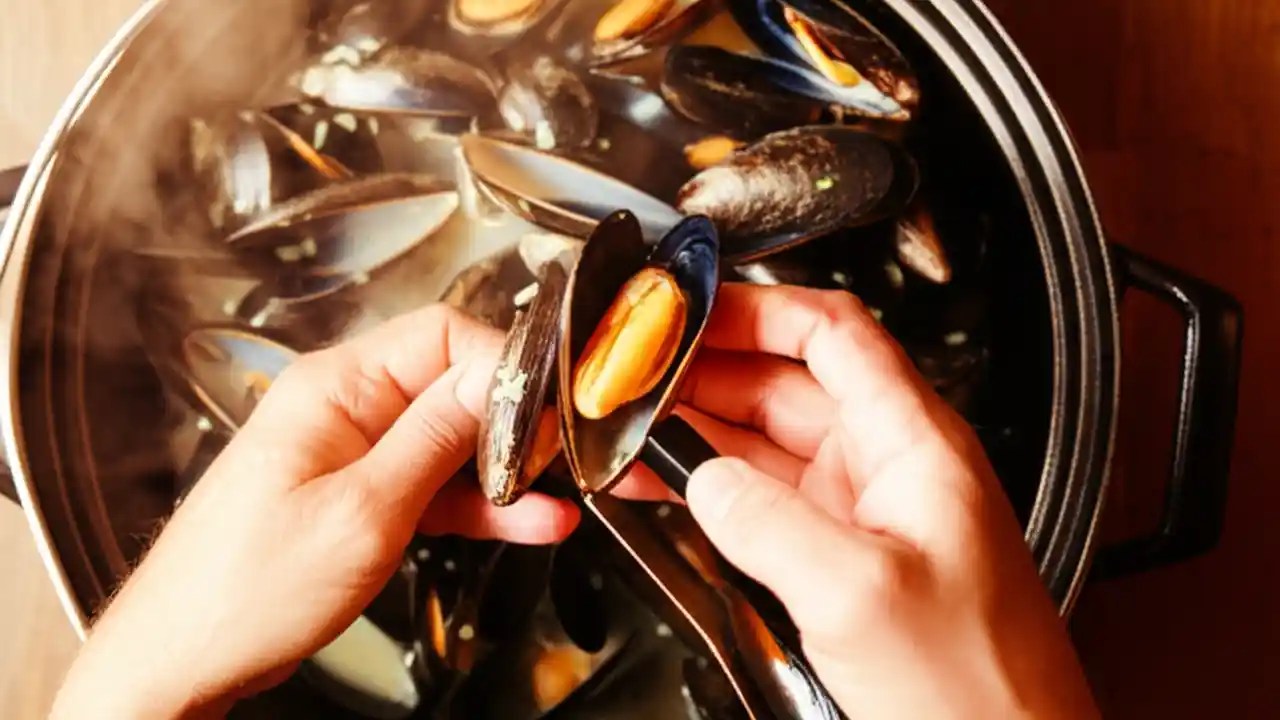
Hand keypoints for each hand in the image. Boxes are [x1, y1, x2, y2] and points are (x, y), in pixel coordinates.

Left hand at [50, 305, 580, 718]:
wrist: (185, 658)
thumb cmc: (243, 590)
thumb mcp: (363, 512)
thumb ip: (435, 441)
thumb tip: (494, 381)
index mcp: (335, 388)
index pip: (444, 336)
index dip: (507, 366)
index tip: (551, 407)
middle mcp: (348, 408)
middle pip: (457, 386)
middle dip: (523, 419)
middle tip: (574, 452)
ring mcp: (357, 453)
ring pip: (457, 441)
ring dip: (513, 469)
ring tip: (568, 492)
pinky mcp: (365, 495)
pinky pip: (439, 486)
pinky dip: (485, 504)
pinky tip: (532, 520)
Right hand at [668, 284, 1099, 718]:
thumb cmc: (977, 686)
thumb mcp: (859, 593)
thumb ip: (770, 523)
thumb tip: (705, 479)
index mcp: (915, 444)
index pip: (835, 334)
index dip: (758, 309)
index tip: (691, 309)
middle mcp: (890, 465)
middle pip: (787, 383)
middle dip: (708, 373)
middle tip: (639, 380)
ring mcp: (864, 512)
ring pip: (768, 442)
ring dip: (701, 433)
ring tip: (637, 434)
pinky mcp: (843, 557)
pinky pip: (766, 502)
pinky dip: (714, 491)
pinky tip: (670, 492)